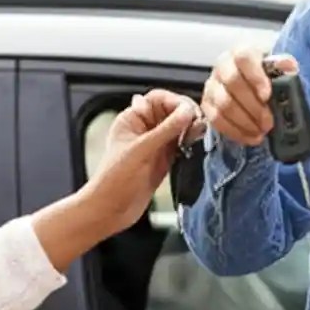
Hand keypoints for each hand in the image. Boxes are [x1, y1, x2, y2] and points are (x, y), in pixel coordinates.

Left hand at [82, 89, 198, 232]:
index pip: (158, 98)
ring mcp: (154, 145)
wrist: (110, 211)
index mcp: (131, 119)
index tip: (189, 110)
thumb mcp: (141, 150)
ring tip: (199, 134)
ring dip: (190, 129)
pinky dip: (190, 143)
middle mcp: (144, 129)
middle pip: (171, 111)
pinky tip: (196, 145)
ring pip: (178, 128)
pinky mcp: (163, 161)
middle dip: (186, 114)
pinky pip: (181, 145)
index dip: (175, 101)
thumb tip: (187, 111)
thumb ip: (166, 130)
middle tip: (197, 123)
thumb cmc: (114, 180)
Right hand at [202, 47, 297, 145]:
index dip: (255, 76)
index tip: (267, 95)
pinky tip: (251, 137)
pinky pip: (216, 120)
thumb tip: (288, 67)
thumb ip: (284, 66)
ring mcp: (212, 85)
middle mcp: (222, 66)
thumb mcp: (279, 68)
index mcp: (241, 52)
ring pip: (223, 104)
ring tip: (262, 131)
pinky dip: (235, 132)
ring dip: (245, 122)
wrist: (253, 87)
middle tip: (269, 122)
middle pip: (232, 83)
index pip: (243, 58)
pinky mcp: (207, 105)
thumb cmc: (267, 77)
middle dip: (253, 106)